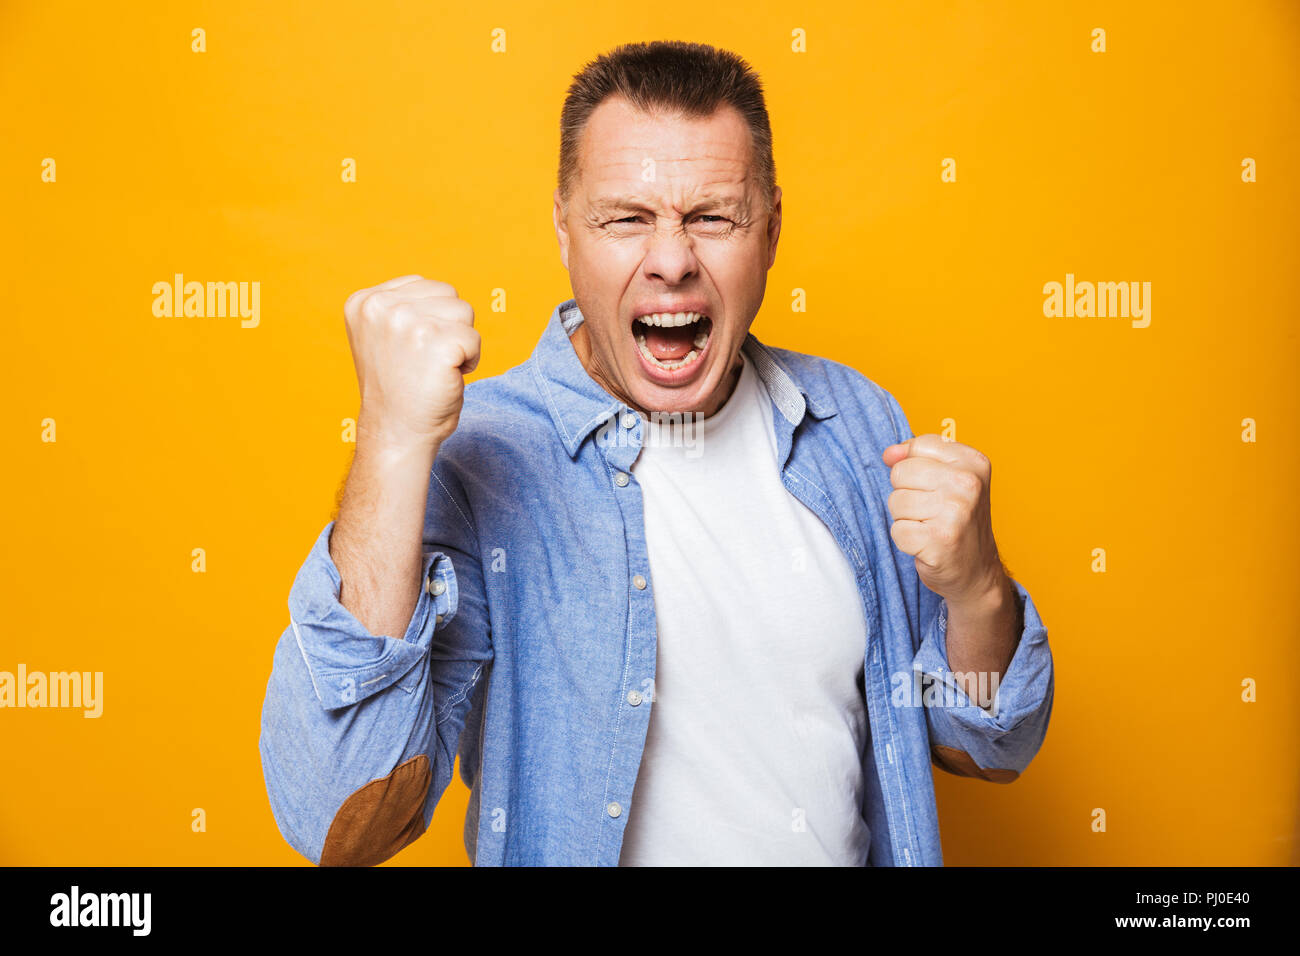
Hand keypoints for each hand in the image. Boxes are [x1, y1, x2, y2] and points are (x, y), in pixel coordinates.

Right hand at [342, 275, 479, 448]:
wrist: (396, 433)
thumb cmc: (398, 389)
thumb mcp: (386, 335)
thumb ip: (401, 307)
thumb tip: (441, 293)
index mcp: (363, 302)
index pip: (425, 286)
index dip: (431, 320)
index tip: (410, 351)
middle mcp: (380, 307)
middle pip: (448, 294)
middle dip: (449, 327)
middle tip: (426, 362)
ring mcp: (407, 322)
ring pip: (464, 312)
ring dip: (460, 342)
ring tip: (436, 368)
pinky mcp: (435, 342)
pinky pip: (473, 339)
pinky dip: (470, 361)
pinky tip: (447, 378)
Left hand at [881, 434, 1004, 604]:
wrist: (977, 572)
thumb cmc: (957, 522)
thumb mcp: (948, 479)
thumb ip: (917, 457)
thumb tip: (889, 453)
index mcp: (974, 462)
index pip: (918, 446)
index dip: (914, 467)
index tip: (932, 486)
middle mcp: (968, 483)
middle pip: (901, 473)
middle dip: (906, 494)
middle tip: (930, 511)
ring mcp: (955, 511)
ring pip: (895, 501)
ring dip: (905, 518)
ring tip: (929, 527)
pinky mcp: (939, 539)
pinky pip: (897, 530)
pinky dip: (906, 540)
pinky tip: (927, 544)